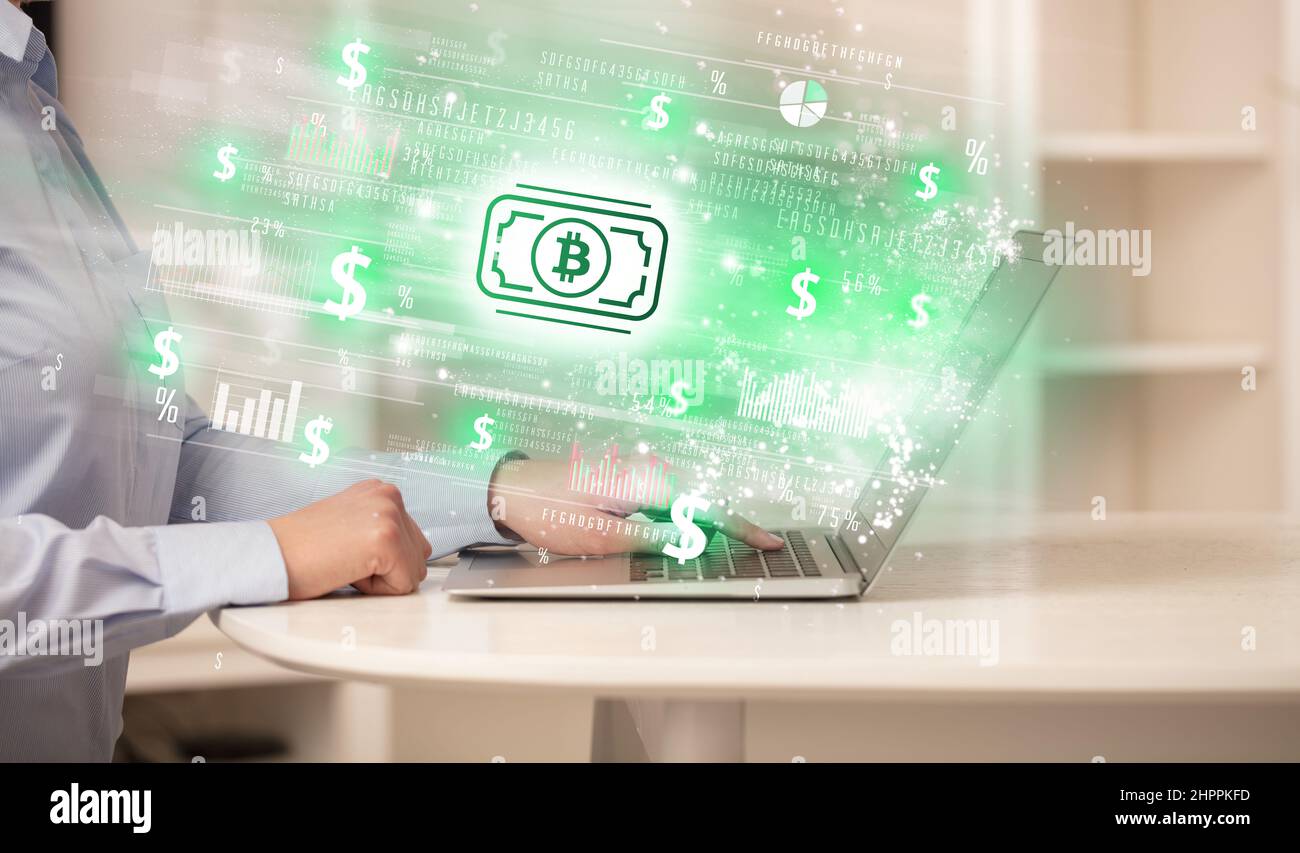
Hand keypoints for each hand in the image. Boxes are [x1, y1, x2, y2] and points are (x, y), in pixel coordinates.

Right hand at [267, 479, 432, 599]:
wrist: (268, 555)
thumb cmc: (301, 549)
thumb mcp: (350, 525)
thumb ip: (380, 529)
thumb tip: (412, 553)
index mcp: (381, 490)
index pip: (414, 541)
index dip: (382, 561)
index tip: (348, 550)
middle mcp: (389, 495)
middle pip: (420, 556)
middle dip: (387, 569)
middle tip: (344, 558)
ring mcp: (390, 515)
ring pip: (414, 572)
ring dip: (381, 579)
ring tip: (344, 562)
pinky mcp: (386, 539)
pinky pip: (403, 586)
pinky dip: (374, 589)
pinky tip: (345, 569)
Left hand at [486, 457, 783, 555]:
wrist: (506, 490)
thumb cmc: (547, 509)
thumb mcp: (603, 537)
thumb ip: (654, 540)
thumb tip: (695, 543)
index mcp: (646, 482)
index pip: (707, 508)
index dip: (741, 527)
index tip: (769, 542)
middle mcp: (646, 472)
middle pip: (702, 502)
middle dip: (728, 526)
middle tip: (759, 546)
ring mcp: (636, 475)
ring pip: (685, 503)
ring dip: (704, 524)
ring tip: (730, 541)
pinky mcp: (625, 482)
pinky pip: (667, 501)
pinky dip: (682, 518)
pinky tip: (687, 534)